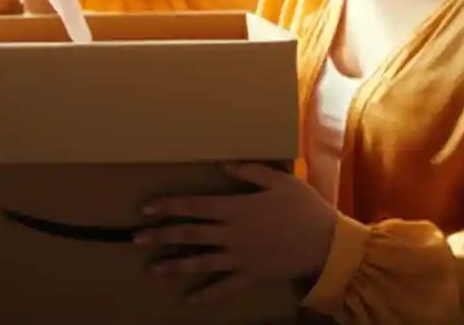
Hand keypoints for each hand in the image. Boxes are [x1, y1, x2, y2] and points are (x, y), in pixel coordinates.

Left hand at [136, 162, 336, 303]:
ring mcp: (239, 258)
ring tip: (152, 268)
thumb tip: (221, 164)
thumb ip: (248, 171)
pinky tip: (189, 301)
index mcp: (235, 209)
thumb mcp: (278, 180)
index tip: (147, 208)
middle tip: (136, 238)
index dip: (168, 207)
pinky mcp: (250, 276)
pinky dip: (206, 296)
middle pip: (189, 235)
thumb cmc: (303, 207)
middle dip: (161, 236)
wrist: (327, 243)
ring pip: (200, 263)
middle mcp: (231, 234)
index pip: (193, 207)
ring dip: (174, 266)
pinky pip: (224, 288)